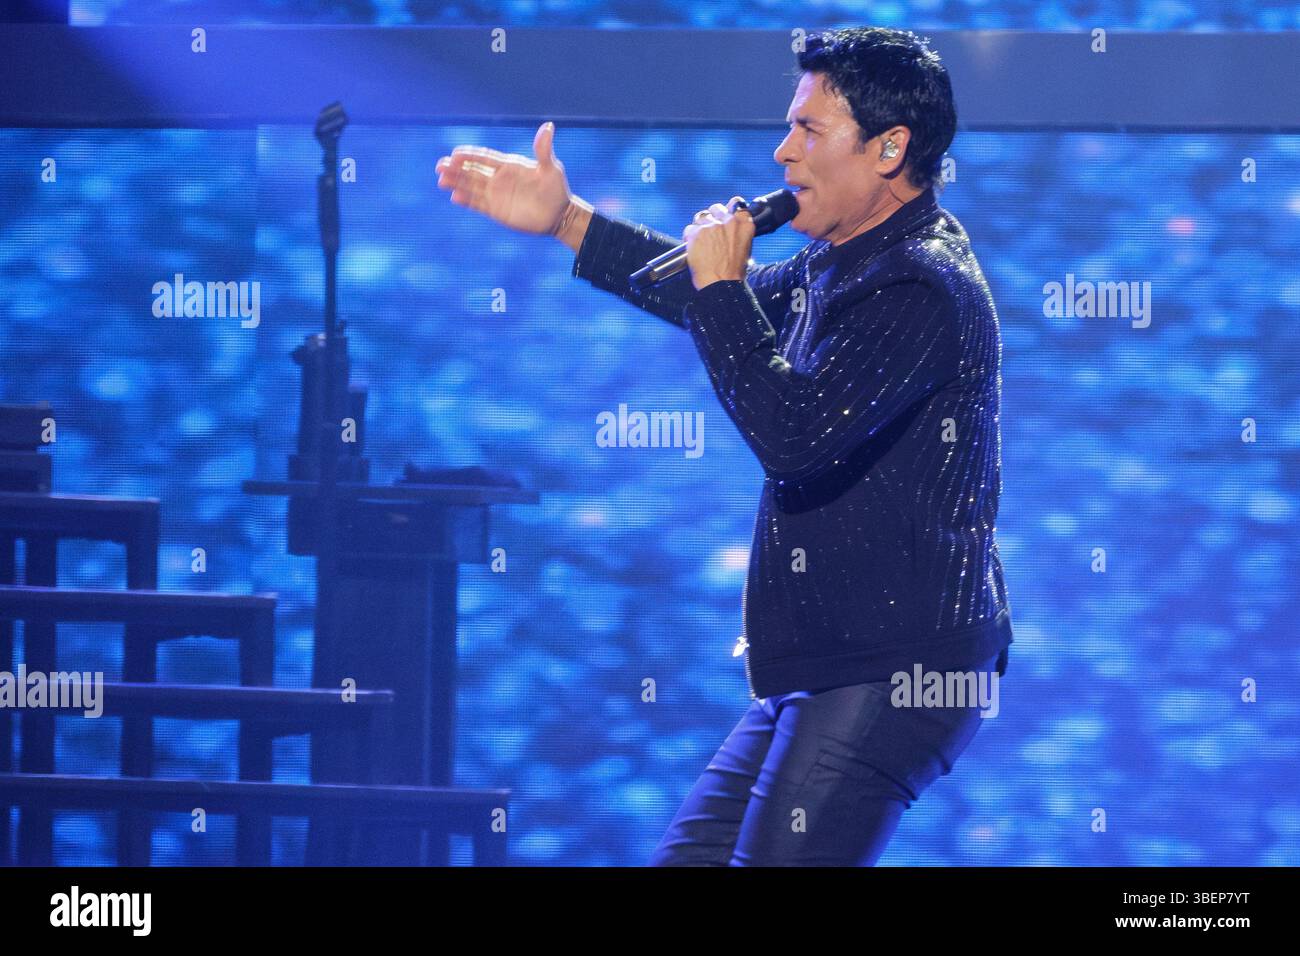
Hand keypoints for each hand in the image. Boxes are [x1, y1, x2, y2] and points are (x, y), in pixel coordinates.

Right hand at [436, 122, 575, 235]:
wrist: (559, 215)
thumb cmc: (556, 189)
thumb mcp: (551, 169)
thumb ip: (544, 150)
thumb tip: (548, 126)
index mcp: (508, 165)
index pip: (484, 157)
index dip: (469, 155)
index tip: (455, 154)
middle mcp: (498, 178)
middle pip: (472, 171)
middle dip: (455, 168)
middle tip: (440, 166)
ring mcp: (496, 195)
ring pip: (471, 186)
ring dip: (456, 182)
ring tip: (441, 180)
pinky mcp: (496, 210)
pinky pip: (477, 204)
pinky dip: (466, 201)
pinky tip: (454, 197)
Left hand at [682, 196, 754, 290]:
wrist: (720, 284)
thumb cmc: (733, 273)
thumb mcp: (745, 249)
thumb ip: (738, 233)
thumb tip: (729, 230)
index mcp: (744, 225)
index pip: (736, 204)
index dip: (729, 210)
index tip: (725, 216)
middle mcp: (729, 221)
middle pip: (717, 208)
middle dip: (713, 217)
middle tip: (710, 231)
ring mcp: (712, 226)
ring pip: (702, 216)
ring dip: (700, 226)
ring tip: (701, 240)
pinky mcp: (696, 232)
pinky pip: (689, 229)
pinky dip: (689, 237)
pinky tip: (693, 247)